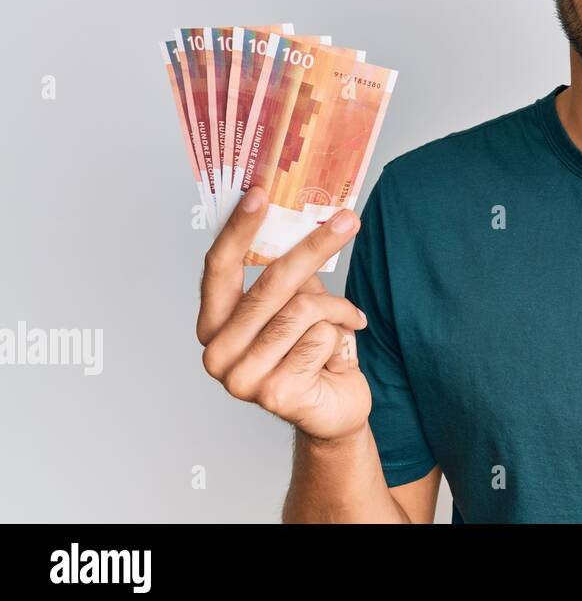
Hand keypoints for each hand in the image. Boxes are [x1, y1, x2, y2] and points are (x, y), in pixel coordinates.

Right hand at [196, 185, 371, 441]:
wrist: (335, 408)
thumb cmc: (312, 351)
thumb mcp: (297, 302)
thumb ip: (287, 271)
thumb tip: (302, 217)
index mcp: (214, 324)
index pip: (219, 267)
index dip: (239, 228)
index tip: (260, 192)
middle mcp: (218, 353)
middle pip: (269, 283)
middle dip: (315, 247)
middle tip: (348, 220)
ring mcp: (242, 378)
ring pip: (302, 310)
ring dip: (336, 311)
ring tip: (346, 321)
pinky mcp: (275, 396)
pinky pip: (320, 338)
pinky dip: (340, 339)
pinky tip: (337, 356)